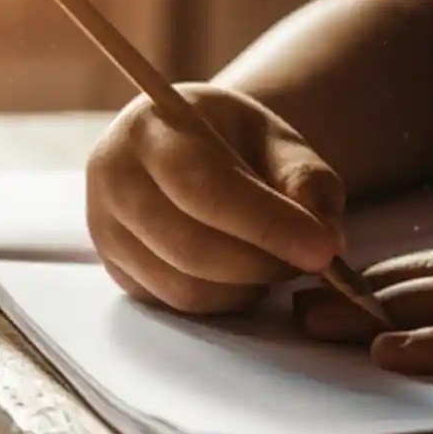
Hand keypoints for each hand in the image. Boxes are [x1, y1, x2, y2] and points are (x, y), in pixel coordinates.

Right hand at [88, 84, 344, 313]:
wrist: (184, 148)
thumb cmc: (233, 142)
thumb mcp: (277, 141)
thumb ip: (307, 181)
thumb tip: (326, 241)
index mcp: (152, 128)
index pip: (204, 186)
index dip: (267, 224)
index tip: (323, 249)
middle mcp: (114, 178)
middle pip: (191, 247)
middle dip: (265, 264)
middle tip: (315, 259)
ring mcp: (106, 231)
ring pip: (186, 286)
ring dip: (249, 286)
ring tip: (278, 259)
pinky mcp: (117, 273)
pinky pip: (178, 305)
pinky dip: (226, 299)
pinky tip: (246, 272)